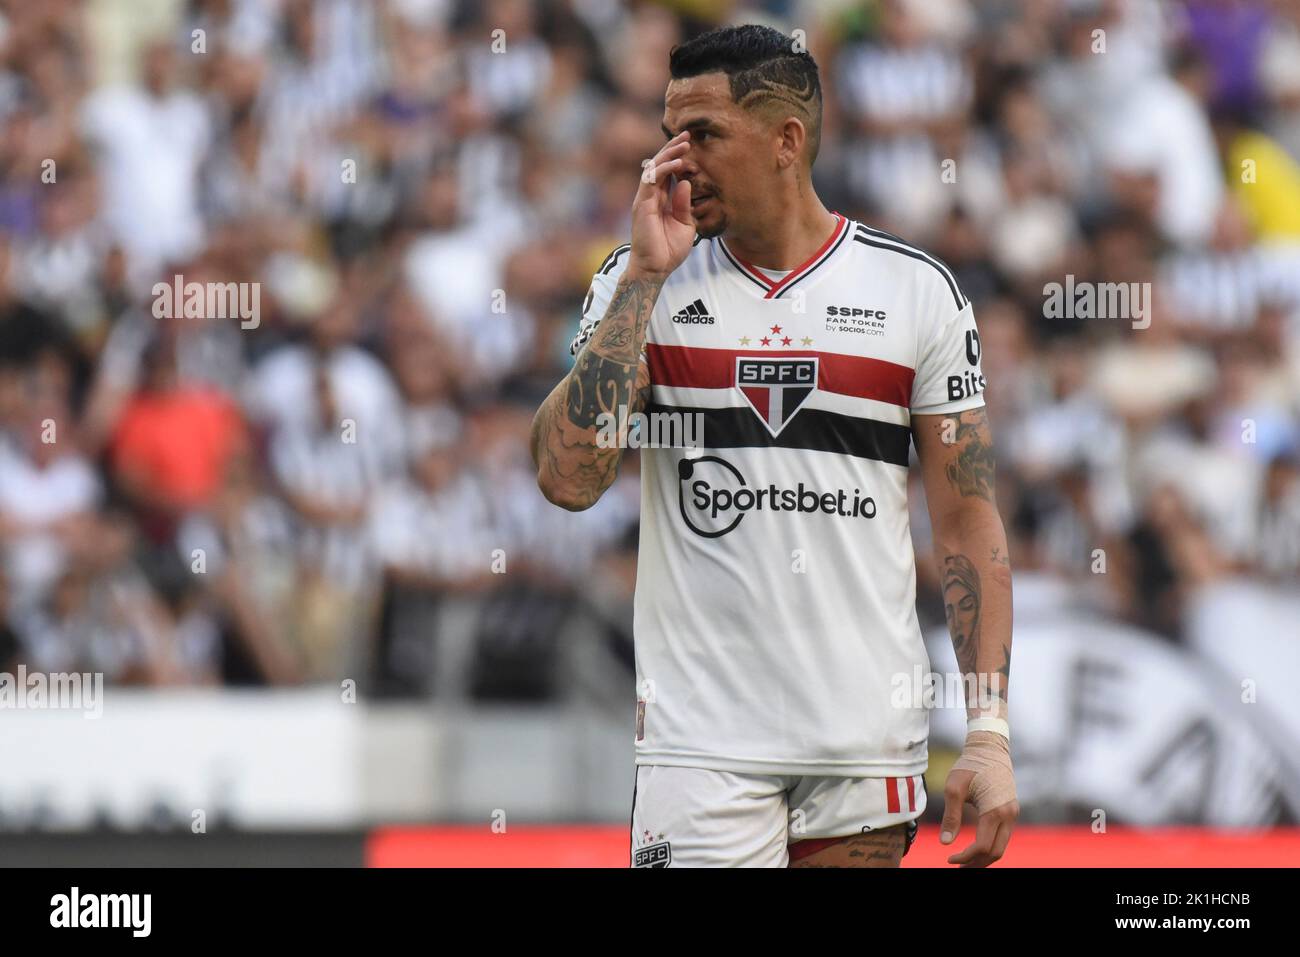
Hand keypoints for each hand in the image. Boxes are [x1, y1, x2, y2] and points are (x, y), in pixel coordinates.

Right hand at [626, 131, 695, 280]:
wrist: (656, 268)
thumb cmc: (669, 250)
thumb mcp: (685, 224)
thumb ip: (685, 203)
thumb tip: (686, 182)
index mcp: (661, 199)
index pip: (668, 172)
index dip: (678, 157)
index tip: (690, 144)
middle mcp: (651, 196)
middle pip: (660, 165)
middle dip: (673, 148)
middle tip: (688, 135)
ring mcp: (645, 199)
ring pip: (654, 168)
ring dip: (669, 154)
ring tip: (684, 144)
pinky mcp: (642, 204)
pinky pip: (651, 180)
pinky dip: (664, 170)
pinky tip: (678, 164)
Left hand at [939, 730, 1018, 866]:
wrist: (990, 747)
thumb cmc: (969, 765)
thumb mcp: (954, 788)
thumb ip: (951, 817)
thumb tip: (945, 843)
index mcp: (995, 811)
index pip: (982, 846)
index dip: (965, 857)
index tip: (949, 858)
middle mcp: (1009, 815)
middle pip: (996, 852)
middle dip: (977, 863)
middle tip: (958, 867)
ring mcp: (1013, 813)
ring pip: (1002, 846)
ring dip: (984, 857)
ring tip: (966, 862)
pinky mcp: (1012, 810)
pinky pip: (1003, 835)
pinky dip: (991, 845)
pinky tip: (976, 847)